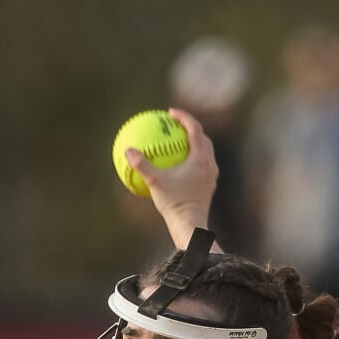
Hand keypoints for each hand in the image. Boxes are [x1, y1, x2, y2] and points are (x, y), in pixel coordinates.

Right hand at [124, 108, 219, 249]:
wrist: (191, 226)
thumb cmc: (174, 203)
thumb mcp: (155, 182)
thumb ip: (141, 165)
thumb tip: (127, 150)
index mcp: (200, 158)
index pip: (194, 129)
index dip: (183, 117)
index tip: (171, 113)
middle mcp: (209, 165)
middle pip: (203, 139)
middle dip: (191, 129)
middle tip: (177, 126)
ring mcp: (211, 177)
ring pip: (206, 154)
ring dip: (195, 145)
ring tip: (181, 143)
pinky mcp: (209, 188)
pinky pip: (203, 168)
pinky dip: (193, 162)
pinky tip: (181, 168)